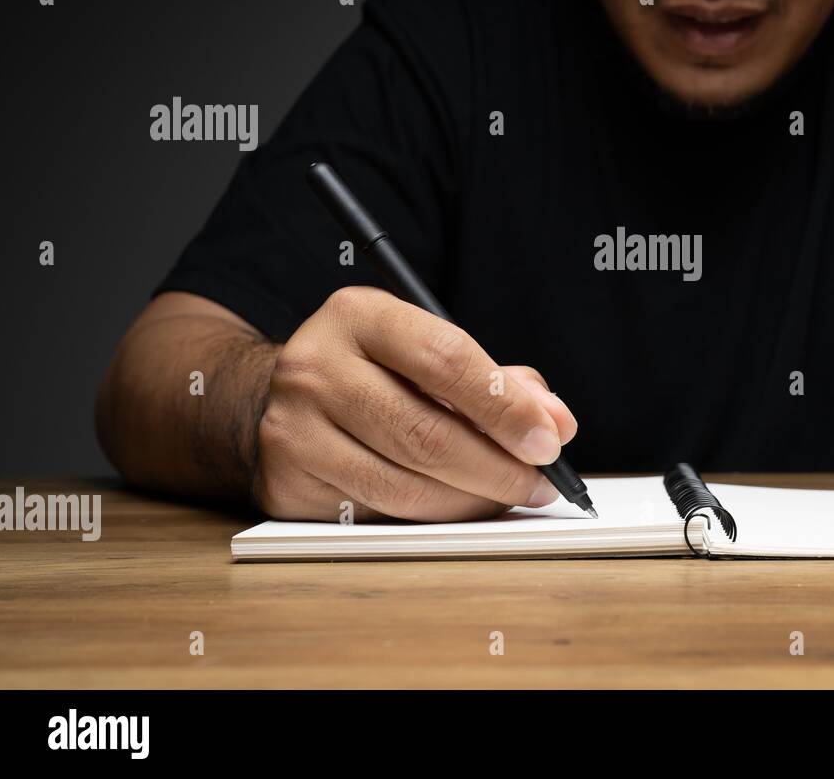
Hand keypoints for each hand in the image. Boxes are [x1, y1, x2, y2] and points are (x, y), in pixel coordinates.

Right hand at [253, 286, 576, 521]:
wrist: (277, 396)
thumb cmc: (375, 370)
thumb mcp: (427, 348)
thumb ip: (497, 379)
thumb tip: (556, 422)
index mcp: (359, 316)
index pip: (445, 358)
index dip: (505, 406)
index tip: (549, 440)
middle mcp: (316, 367)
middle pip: (425, 433)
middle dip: (497, 468)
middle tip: (538, 484)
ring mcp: (294, 429)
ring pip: (403, 485)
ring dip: (470, 502)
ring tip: (507, 498)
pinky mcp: (287, 484)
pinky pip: (377, 515)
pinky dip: (430, 519)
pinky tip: (459, 509)